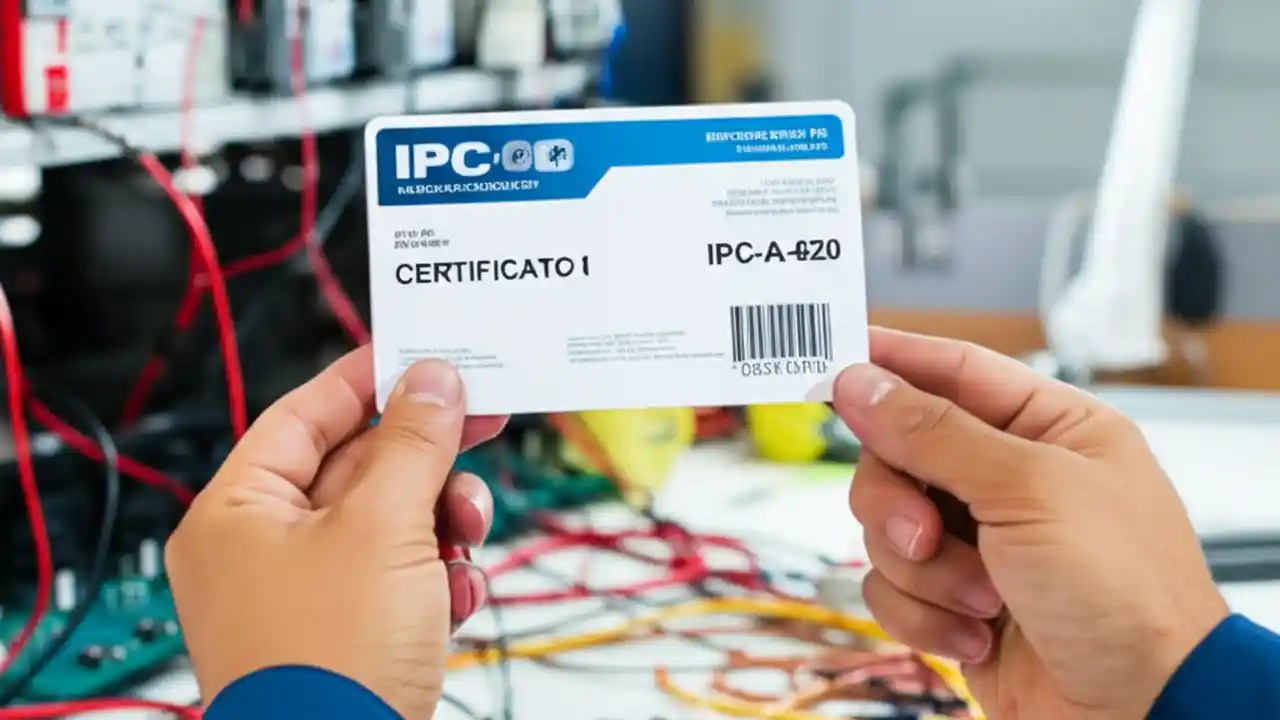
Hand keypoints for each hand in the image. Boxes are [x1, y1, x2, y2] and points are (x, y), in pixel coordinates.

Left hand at [166, 348, 507, 718]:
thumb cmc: (329, 667)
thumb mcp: (383, 528)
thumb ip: (412, 443)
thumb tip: (432, 380)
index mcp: (237, 512)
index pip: (304, 415)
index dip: (367, 379)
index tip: (423, 354)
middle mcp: (260, 552)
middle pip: (356, 467)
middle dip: (424, 461)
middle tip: (480, 422)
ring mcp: (302, 597)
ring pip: (387, 524)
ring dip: (440, 521)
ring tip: (468, 532)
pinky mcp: (344, 636)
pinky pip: (396, 578)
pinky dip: (434, 578)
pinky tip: (453, 596)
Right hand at [835, 328, 1227, 719]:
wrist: (1142, 712)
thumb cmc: (1122, 590)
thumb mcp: (1029, 490)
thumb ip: (934, 431)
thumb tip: (859, 380)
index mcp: (1048, 427)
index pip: (952, 370)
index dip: (891, 360)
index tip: (829, 355)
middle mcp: (1009, 477)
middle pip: (897, 452)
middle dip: (900, 501)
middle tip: (925, 534)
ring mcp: (979, 540)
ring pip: (886, 524)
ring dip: (924, 570)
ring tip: (981, 600)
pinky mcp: (953, 599)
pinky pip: (890, 586)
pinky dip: (923, 615)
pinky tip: (975, 635)